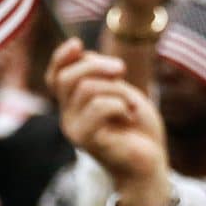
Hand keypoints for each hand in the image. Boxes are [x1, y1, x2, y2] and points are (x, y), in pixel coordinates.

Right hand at [48, 38, 167, 205]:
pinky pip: (100, 106)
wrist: (150, 162)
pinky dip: (121, 104)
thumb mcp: (120, 90)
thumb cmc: (138, 128)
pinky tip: (128, 116)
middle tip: (121, 70)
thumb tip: (83, 54)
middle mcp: (68, 117)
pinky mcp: (87, 140)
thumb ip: (100, 74)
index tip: (77, 44)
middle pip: (68, 77)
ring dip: (117, 90)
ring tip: (130, 104)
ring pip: (88, 88)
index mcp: (74, 104)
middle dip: (96, 65)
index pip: (55, 76)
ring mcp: (75, 129)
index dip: (61, 57)